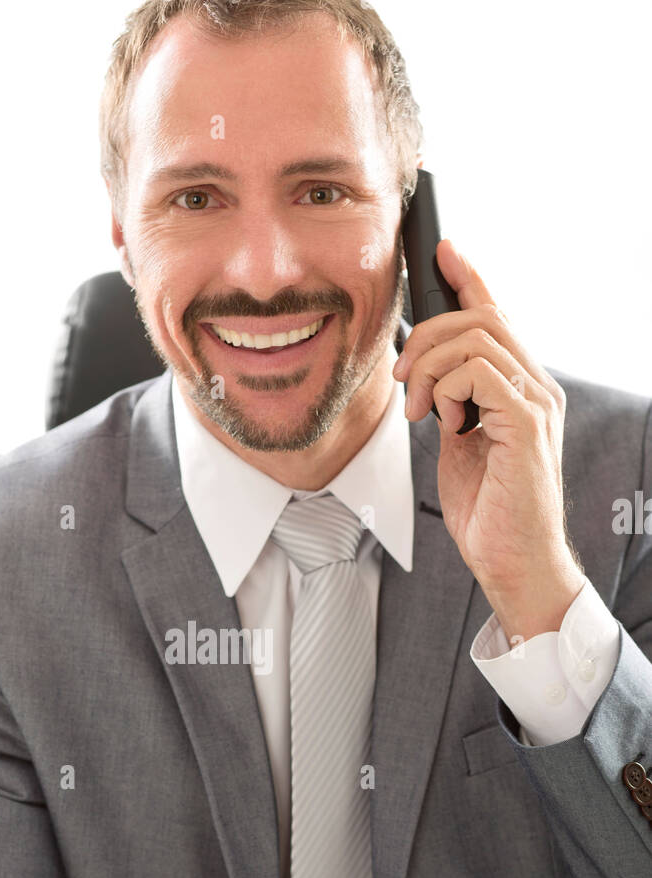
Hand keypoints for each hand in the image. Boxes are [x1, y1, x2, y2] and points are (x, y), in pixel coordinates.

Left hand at [394, 240, 584, 640]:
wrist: (512, 564)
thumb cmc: (488, 514)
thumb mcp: (459, 447)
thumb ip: (450, 406)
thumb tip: (424, 376)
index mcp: (520, 389)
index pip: (497, 317)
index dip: (468, 279)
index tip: (441, 253)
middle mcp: (536, 388)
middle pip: (481, 317)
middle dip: (425, 337)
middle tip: (401, 380)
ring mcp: (536, 403)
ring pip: (477, 338)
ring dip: (429, 367)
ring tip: (417, 410)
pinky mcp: (527, 424)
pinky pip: (480, 372)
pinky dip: (446, 390)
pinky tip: (443, 423)